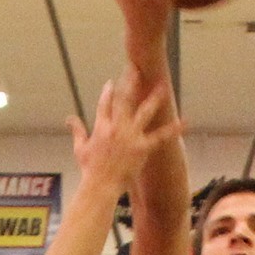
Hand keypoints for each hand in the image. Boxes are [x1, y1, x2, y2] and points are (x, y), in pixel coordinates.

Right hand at [70, 78, 185, 193]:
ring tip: (163, 85)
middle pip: (124, 100)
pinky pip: (160, 137)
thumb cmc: (89, 170)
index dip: (108, 92)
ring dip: (153, 98)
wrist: (100, 186)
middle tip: (135, 68)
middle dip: (129, 83)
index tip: (111, 82)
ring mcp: (130, 136)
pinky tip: (185, 122)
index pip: (104, 104)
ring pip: (144, 112)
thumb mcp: (80, 149)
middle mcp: (116, 127)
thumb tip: (69, 118)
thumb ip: (77, 131)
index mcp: (101, 126)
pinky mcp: (142, 148)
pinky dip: (173, 129)